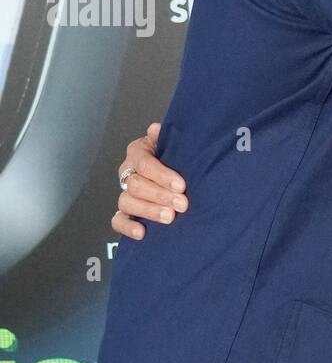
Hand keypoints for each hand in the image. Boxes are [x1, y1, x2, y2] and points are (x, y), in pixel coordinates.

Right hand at [111, 122, 188, 240]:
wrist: (179, 174)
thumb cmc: (175, 157)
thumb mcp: (173, 144)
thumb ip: (166, 138)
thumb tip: (156, 129)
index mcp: (138, 153)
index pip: (144, 164)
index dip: (162, 176)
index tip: (181, 185)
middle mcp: (128, 172)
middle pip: (136, 185)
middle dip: (160, 195)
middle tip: (182, 204)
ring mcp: (126, 193)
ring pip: (127, 202)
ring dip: (149, 211)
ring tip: (170, 217)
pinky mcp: (125, 212)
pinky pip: (118, 221)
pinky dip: (127, 227)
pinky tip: (142, 232)